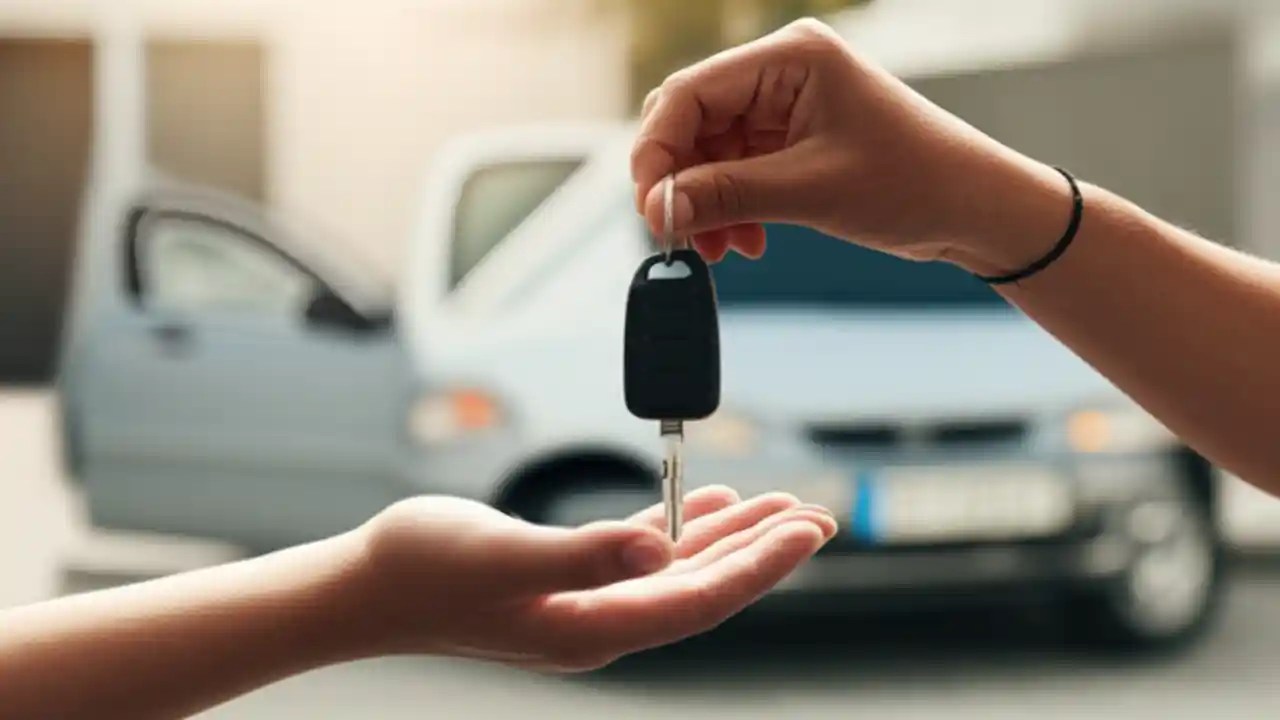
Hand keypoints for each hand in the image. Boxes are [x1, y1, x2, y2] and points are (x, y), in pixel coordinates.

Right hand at [356, 487, 834, 670]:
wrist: (365, 587)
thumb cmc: (421, 571)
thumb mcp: (501, 555)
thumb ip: (582, 554)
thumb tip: (660, 551)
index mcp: (591, 628)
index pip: (698, 600)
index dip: (758, 567)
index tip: (807, 532)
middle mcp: (599, 621)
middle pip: (703, 587)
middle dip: (764, 553)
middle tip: (819, 518)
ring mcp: (585, 602)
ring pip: (679, 569)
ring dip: (731, 538)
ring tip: (781, 509)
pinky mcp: (568, 578)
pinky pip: (642, 554)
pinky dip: (681, 528)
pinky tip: (709, 507)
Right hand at [630, 18, 1069, 274]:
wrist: (975, 209)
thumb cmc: (915, 183)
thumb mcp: (811, 191)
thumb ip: (726, 195)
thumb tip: (657, 209)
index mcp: (790, 56)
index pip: (689, 94)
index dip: (658, 153)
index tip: (650, 210)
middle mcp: (781, 70)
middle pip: (690, 121)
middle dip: (680, 181)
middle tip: (678, 234)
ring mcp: (785, 103)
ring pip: (708, 151)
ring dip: (706, 203)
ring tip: (721, 249)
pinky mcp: (792, 137)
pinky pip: (735, 169)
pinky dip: (730, 207)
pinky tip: (746, 242)